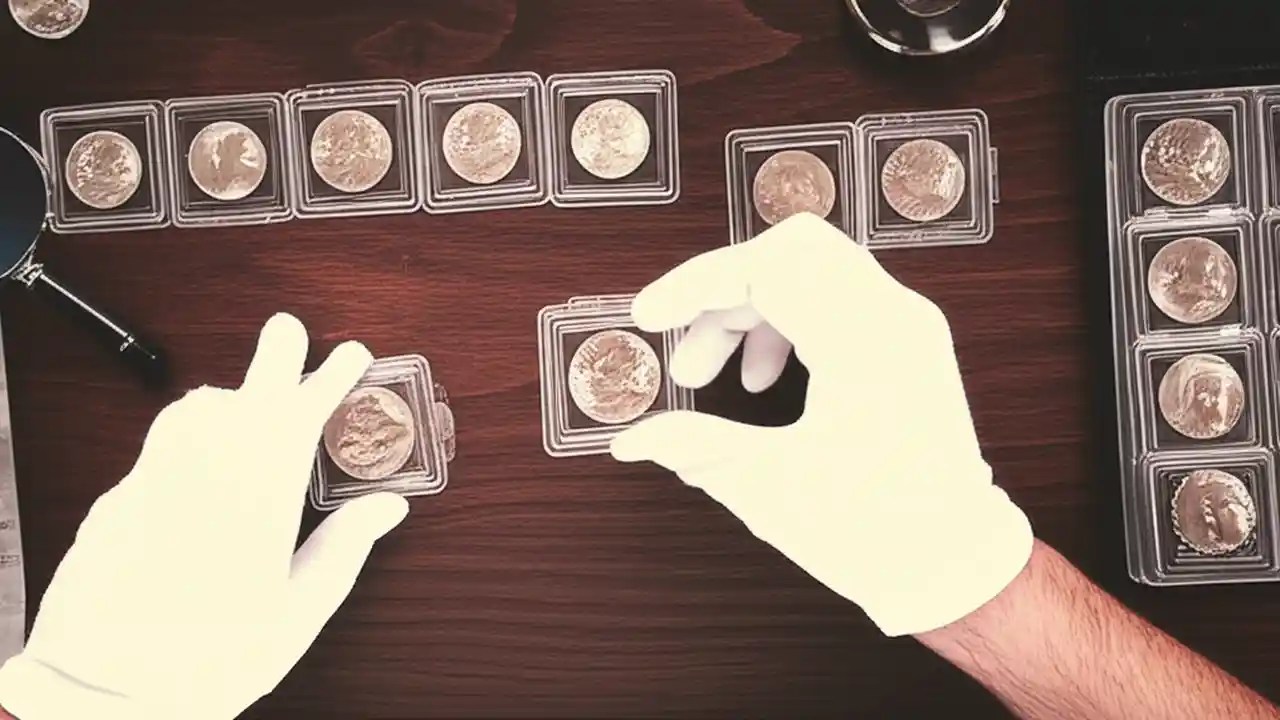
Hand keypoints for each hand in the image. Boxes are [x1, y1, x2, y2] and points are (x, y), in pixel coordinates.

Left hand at [0, 314, 409, 719]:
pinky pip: (162, 446)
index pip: (302, 413)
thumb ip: (344, 549)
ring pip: (193, 412)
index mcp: (259, 496)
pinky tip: (200, 455)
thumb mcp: (299, 612)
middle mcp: (204, 473)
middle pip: (244, 392)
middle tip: (289, 328)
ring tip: (251, 399)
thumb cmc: (214, 658)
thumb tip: (389, 507)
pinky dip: (189, 434)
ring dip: (228, 396)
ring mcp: (155, 480)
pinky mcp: (117, 499)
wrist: (107, 690)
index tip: (352, 354)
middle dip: (273, 356)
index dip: (330, 377)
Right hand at [611, 213, 1032, 636]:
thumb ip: (697, 449)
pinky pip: (833, 297)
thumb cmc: (878, 530)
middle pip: (789, 250)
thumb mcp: (771, 489)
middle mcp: (894, 317)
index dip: (696, 284)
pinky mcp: (904, 341)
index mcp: (864, 344)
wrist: (953, 561)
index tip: (649, 317)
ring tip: (707, 376)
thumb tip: (633, 439)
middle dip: (722, 291)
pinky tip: (760, 378)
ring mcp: (906, 324)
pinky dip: (784, 322)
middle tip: (686, 351)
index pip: (767, 266)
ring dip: (748, 310)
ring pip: (808, 270)